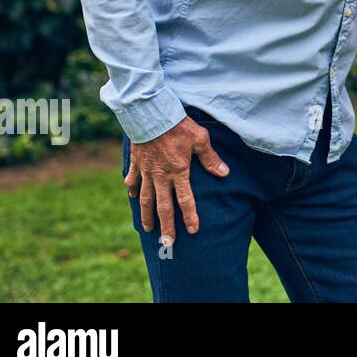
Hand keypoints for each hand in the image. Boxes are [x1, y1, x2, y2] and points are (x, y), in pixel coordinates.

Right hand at [125, 117, 228, 242]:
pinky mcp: (135, 163)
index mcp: (179, 171)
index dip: (190, 216)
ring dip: (146, 215)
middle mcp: (161, 176)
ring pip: (145, 199)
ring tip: (147, 229)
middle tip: (167, 242)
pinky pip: (132, 180)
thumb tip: (224, 174)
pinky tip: (133, 198)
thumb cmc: (179, 125)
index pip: (186, 200)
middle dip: (166, 225)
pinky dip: (133, 190)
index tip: (193, 230)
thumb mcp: (200, 139)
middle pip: (163, 206)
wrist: (151, 114)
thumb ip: (211, 159)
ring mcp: (146, 171)